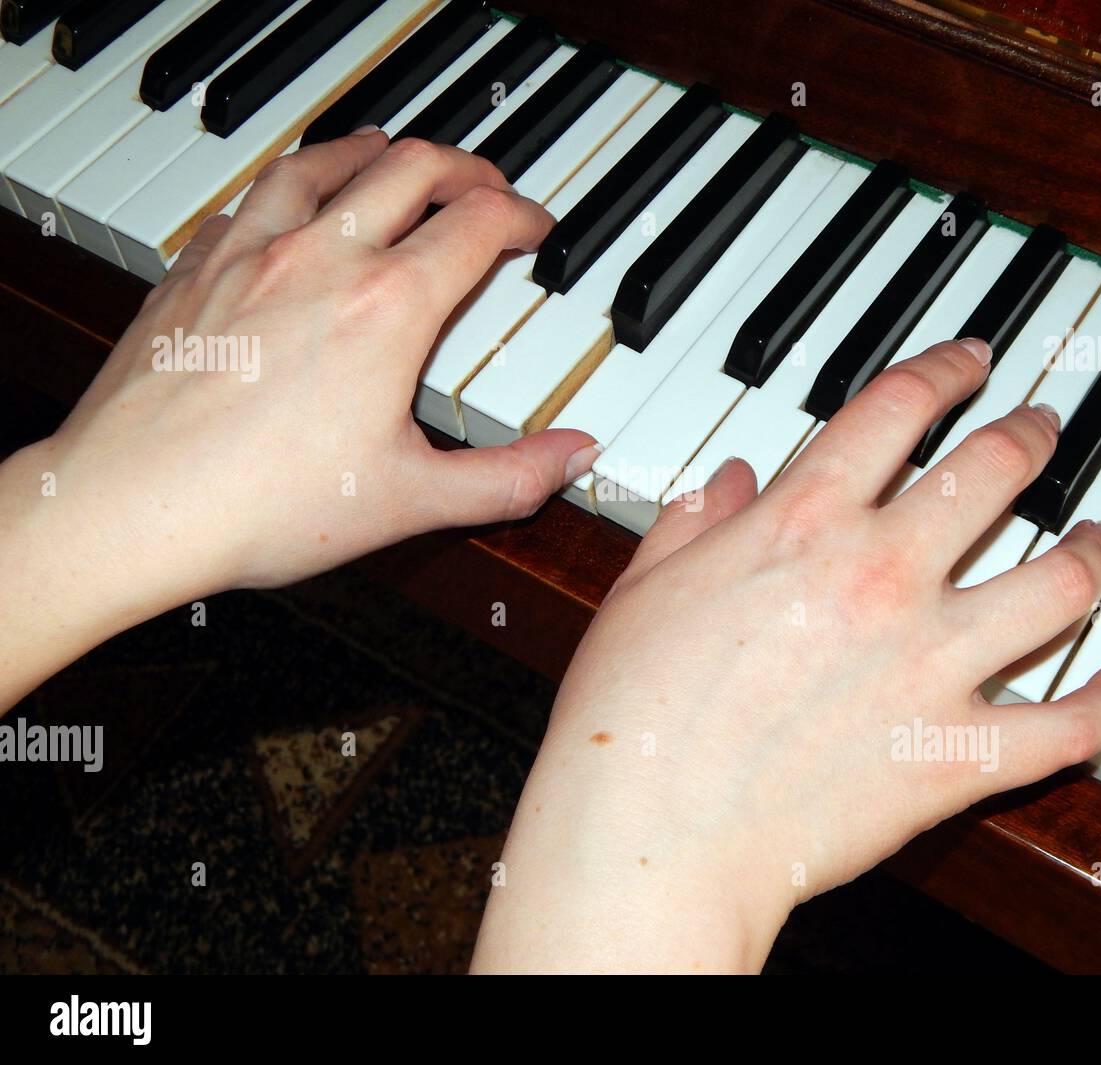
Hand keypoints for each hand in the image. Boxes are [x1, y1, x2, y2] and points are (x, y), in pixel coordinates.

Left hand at [0, 133, 596, 705]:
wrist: (132, 506)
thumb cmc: (263, 504)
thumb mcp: (411, 501)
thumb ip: (507, 479)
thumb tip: (572, 457)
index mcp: (387, 307)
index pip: (477, 225)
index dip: (521, 217)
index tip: (533, 229)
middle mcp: (321, 259)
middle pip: (410, 170)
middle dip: (463, 168)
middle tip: (484, 184)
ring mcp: (249, 253)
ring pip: (322, 163)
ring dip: (372, 152)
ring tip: (392, 155)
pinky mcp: (194, 268)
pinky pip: (249, 198)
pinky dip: (288, 186)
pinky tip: (290, 205)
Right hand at [473, 338, 1100, 972]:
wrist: (651, 833)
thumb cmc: (631, 713)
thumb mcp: (646, 588)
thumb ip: (696, 521)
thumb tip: (731, 481)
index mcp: (804, 522)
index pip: (899, 407)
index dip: (945, 369)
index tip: (967, 363)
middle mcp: (882, 575)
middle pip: (997, 470)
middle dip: (1031, 434)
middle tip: (1040, 429)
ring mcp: (932, 663)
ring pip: (1060, 583)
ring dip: (1093, 552)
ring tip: (1100, 540)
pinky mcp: (957, 753)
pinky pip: (1067, 726)